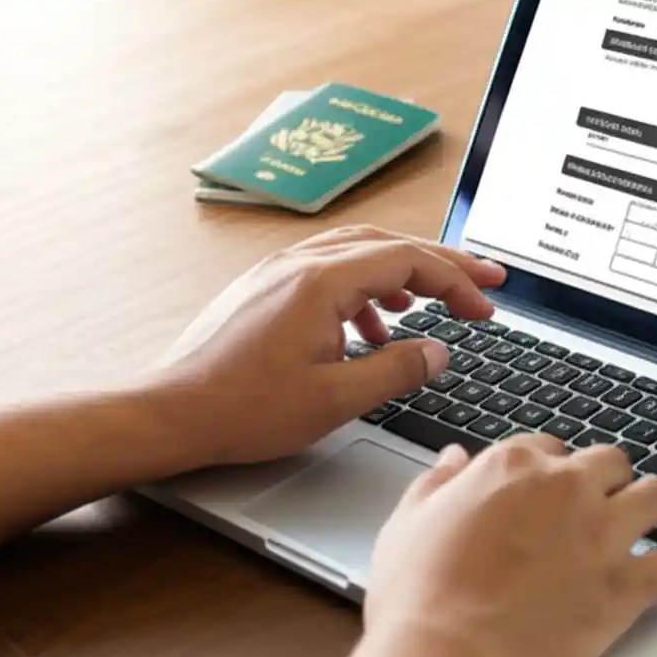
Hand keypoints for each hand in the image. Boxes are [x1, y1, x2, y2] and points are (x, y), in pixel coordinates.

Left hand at [150, 226, 505, 467]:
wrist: (170, 412)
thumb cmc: (241, 408)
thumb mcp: (335, 400)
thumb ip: (395, 370)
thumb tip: (437, 353)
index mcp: (321, 282)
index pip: (409, 261)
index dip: (457, 280)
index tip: (486, 304)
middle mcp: (300, 263)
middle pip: (389, 244)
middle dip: (442, 263)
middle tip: (483, 280)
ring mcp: (279, 271)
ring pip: (358, 251)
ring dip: (403, 271)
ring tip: (432, 303)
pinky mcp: (266, 288)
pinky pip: (329, 270)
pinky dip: (366, 287)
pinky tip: (372, 325)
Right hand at [339, 437, 656, 656]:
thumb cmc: (419, 598)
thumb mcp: (407, 523)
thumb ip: (437, 483)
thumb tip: (453, 459)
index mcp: (511, 466)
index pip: (550, 445)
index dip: (553, 466)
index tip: (553, 486)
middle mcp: (564, 489)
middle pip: (611, 461)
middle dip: (609, 478)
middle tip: (604, 501)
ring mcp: (600, 535)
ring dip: (656, 504)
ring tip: (654, 518)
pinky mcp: (624, 587)